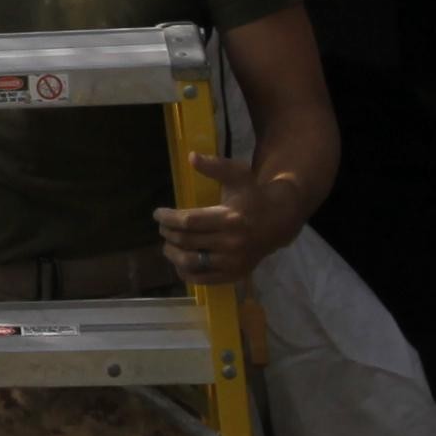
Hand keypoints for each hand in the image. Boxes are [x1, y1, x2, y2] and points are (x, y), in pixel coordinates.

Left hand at [156, 176, 294, 287]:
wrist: (278, 222)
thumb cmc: (253, 196)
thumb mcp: (238, 176)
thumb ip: (215, 166)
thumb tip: (191, 156)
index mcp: (230, 218)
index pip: (189, 222)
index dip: (168, 218)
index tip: (158, 214)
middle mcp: (231, 243)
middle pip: (186, 241)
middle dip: (168, 233)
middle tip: (162, 227)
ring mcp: (232, 262)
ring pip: (191, 262)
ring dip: (172, 253)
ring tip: (168, 243)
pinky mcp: (233, 275)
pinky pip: (201, 279)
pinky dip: (185, 272)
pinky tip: (179, 261)